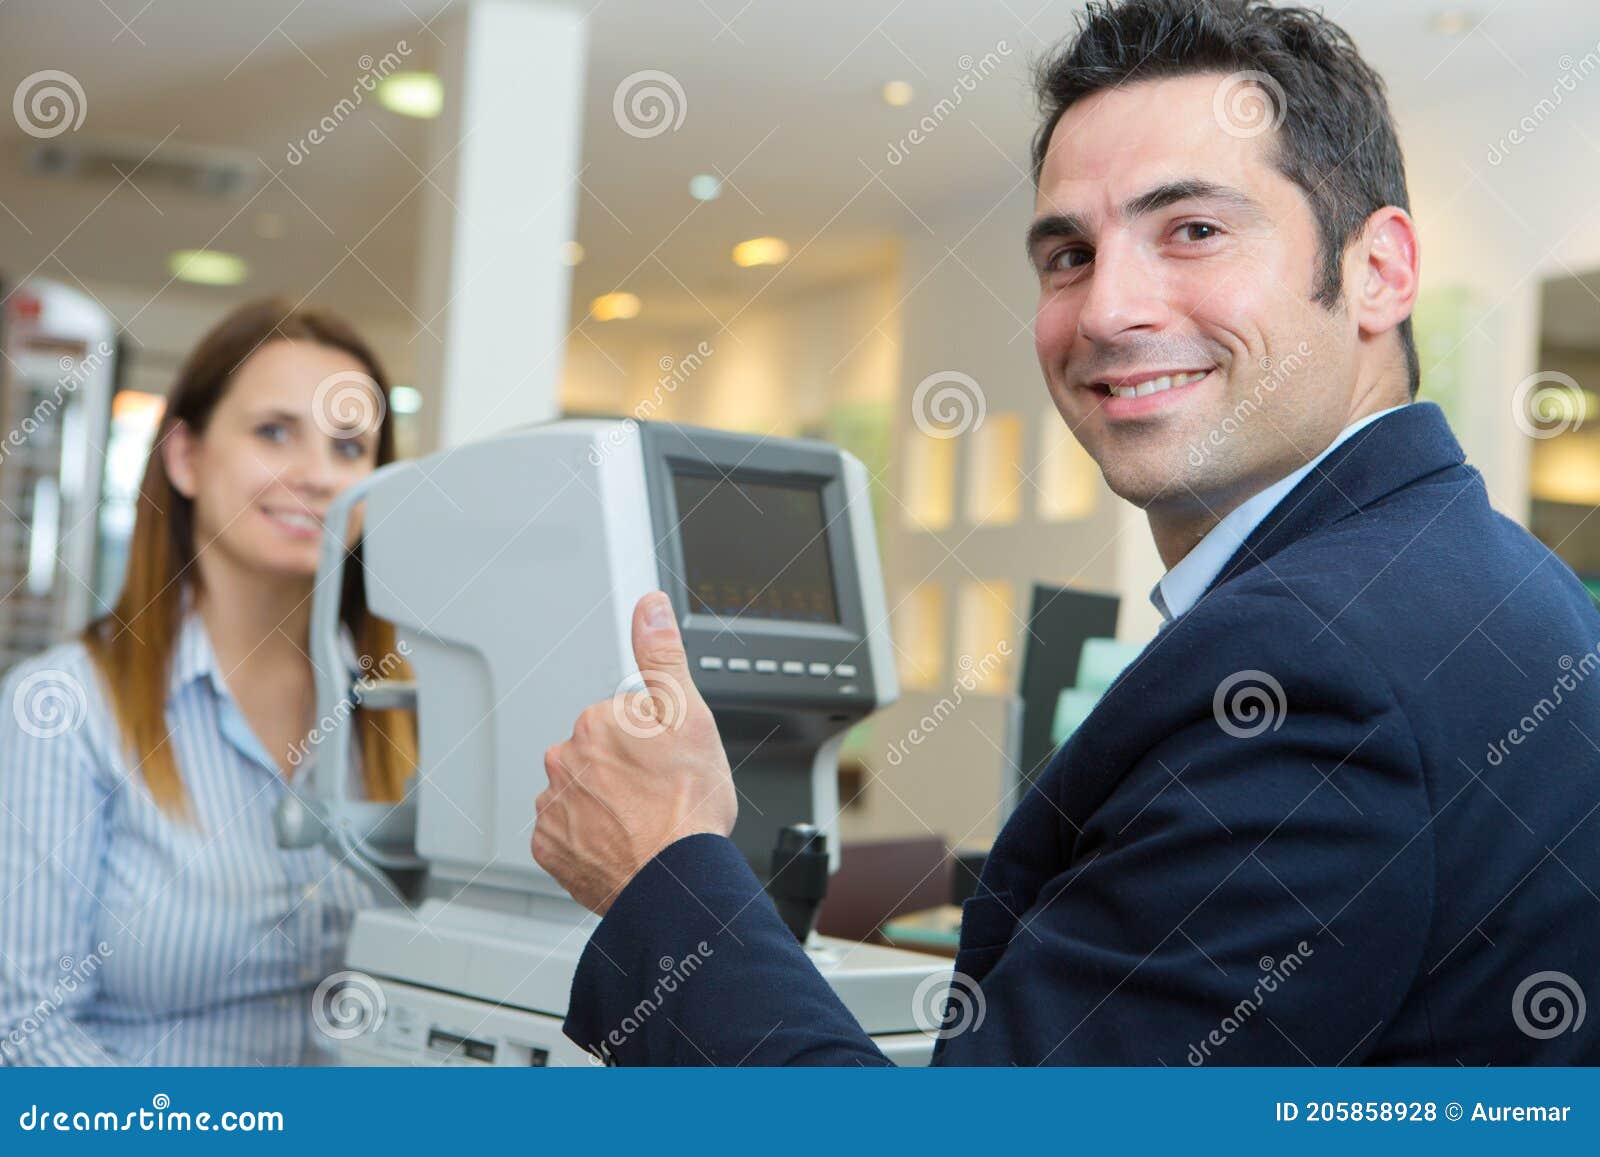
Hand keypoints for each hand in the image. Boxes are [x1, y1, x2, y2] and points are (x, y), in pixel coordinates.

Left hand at [532, 591, 736, 913]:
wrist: (674, 881)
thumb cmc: (688, 806)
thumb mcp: (689, 715)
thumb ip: (662, 656)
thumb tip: (649, 607)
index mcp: (596, 722)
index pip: (624, 720)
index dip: (653, 742)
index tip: (668, 764)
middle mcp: (564, 760)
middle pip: (598, 755)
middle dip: (624, 770)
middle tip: (658, 795)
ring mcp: (553, 806)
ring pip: (581, 793)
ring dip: (605, 804)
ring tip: (642, 825)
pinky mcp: (549, 848)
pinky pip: (567, 833)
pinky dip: (589, 838)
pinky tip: (620, 844)